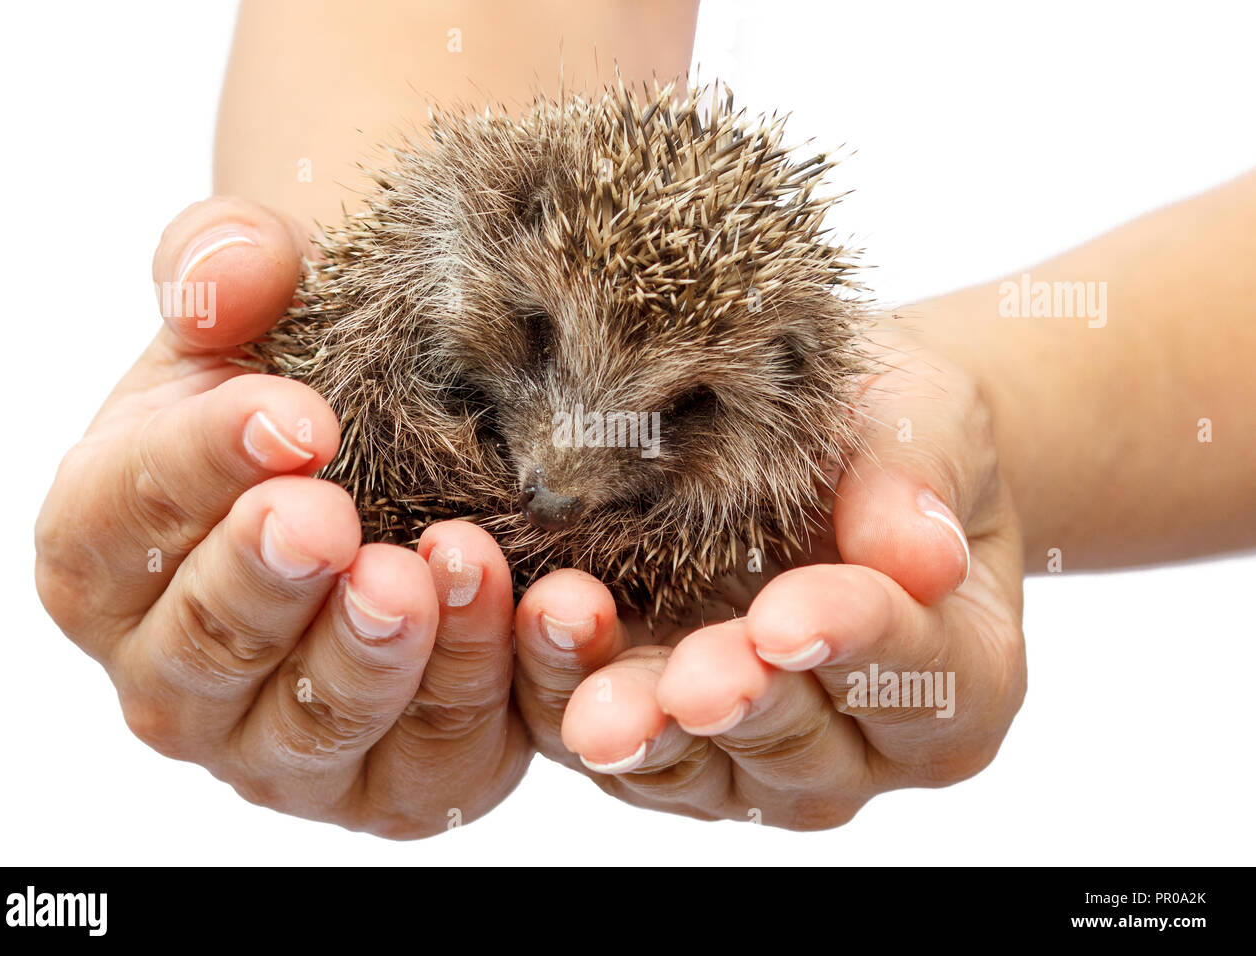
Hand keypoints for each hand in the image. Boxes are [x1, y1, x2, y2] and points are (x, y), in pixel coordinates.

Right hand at [35, 198, 529, 838]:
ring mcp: (279, 747)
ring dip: (375, 655)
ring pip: (313, 729)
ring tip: (438, 565)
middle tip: (333, 516)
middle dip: (266, 583)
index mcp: (109, 554)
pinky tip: (547, 609)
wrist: (398, 474)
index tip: (290, 415)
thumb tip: (235, 268)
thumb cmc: (298, 403)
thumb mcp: (252, 325)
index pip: (120, 518)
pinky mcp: (392, 781)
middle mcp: (174, 674)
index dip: (195, 467)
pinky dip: (492, 689)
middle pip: (200, 651)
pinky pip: (436, 758)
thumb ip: (221, 273)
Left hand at [513, 331, 1025, 827]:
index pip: (920, 681)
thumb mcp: (923, 420)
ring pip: (698, 768)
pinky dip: (567, 695)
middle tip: (692, 681)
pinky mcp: (663, 734)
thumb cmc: (883, 429)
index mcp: (955, 675)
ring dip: (641, 724)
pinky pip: (617, 741)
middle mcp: (858, 742)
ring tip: (590, 677)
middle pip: (802, 750)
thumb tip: (925, 556)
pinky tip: (536, 635)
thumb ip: (922, 479)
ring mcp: (754, 754)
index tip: (790, 619)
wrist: (815, 442)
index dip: (856, 647)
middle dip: (740, 706)